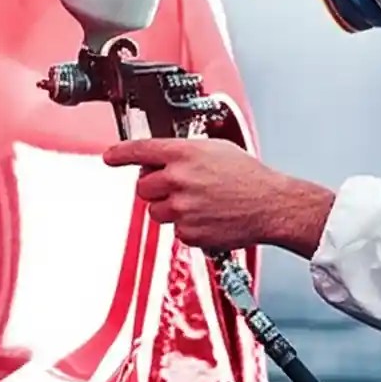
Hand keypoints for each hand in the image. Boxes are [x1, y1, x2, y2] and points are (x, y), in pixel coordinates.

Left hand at [102, 137, 335, 256]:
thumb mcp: (216, 150)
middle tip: (179, 187)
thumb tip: (164, 159)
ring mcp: (183, 207)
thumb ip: (185, 153)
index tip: (109, 157)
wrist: (271, 204)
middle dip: (156, 188)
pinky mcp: (190, 232)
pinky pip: (175, 230)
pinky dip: (188, 227)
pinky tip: (208, 217)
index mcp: (185, 153)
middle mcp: (179, 179)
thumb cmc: (249, 176)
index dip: (120, 154)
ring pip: (156, 211)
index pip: (140, 150)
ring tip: (198, 204)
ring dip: (170, 209)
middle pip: (143, 187)